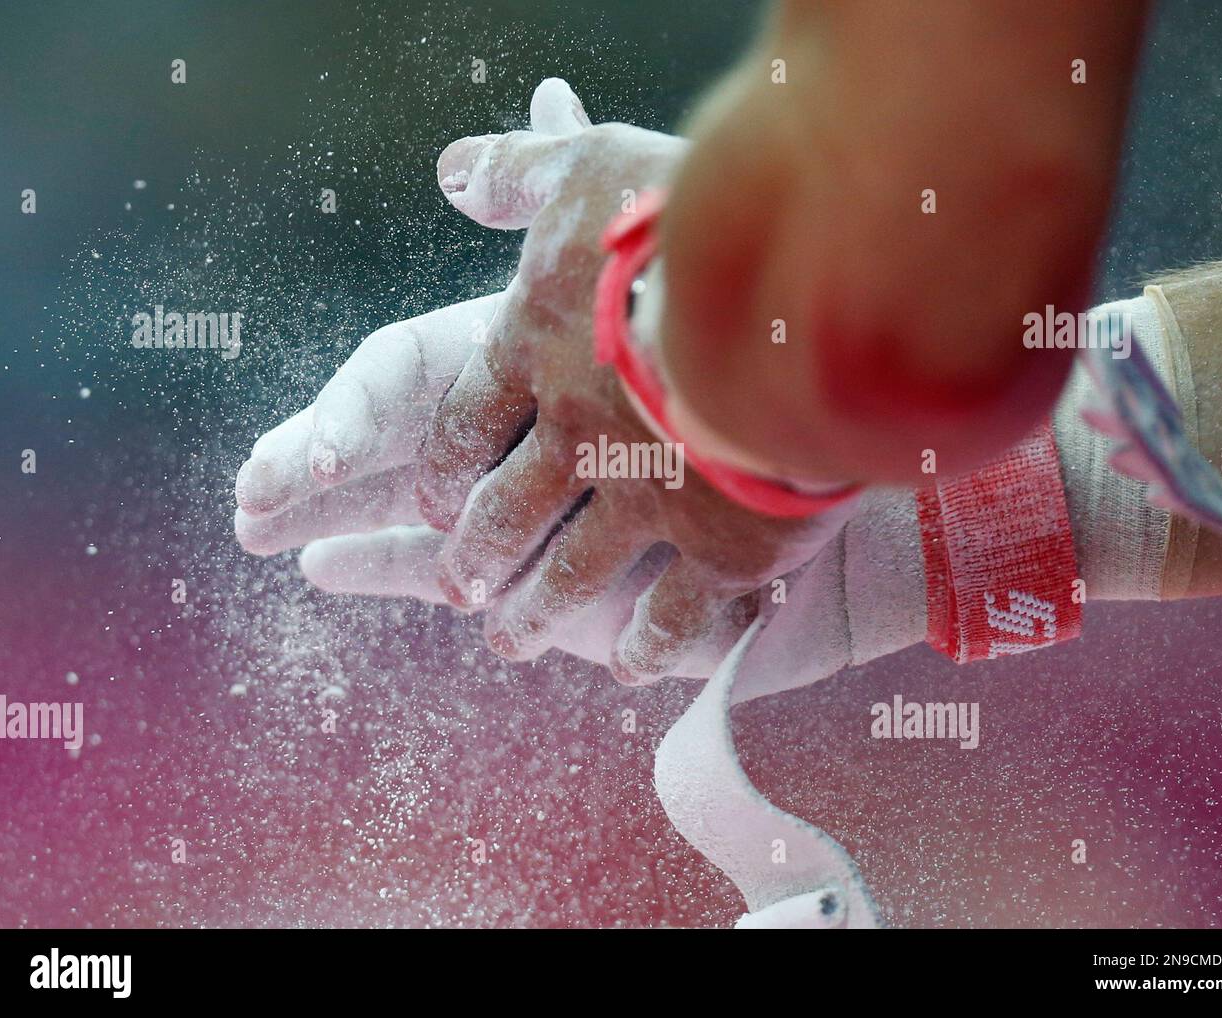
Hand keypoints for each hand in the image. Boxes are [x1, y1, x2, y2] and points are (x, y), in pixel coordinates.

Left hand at [414, 78, 853, 682]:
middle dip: (477, 556)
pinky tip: (628, 665)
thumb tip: (451, 173)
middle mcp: (575, 442)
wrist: (790, 312)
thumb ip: (519, 174)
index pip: (463, 428)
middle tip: (459, 587)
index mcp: (535, 358)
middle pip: (506, 515)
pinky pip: (669, 615)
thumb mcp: (591, 172)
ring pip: (570, 575)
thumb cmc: (688, 232)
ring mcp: (644, 505)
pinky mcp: (718, 550)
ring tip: (509, 641)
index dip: (444, 471)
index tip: (432, 503)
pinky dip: (646, 643)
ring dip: (535, 612)